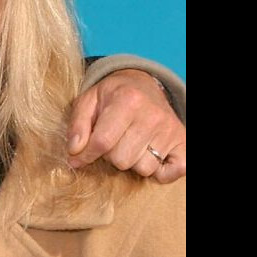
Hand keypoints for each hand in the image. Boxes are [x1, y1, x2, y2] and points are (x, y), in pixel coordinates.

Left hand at [67, 69, 184, 182]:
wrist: (144, 84)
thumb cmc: (112, 96)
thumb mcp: (88, 101)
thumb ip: (77, 125)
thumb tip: (74, 151)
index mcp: (127, 100)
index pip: (102, 142)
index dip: (85, 155)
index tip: (77, 158)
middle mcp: (152, 115)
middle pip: (121, 159)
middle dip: (109, 156)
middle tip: (111, 141)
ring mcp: (169, 129)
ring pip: (143, 168)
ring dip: (131, 162)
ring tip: (129, 144)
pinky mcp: (182, 141)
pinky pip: (173, 172)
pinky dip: (160, 172)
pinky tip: (149, 156)